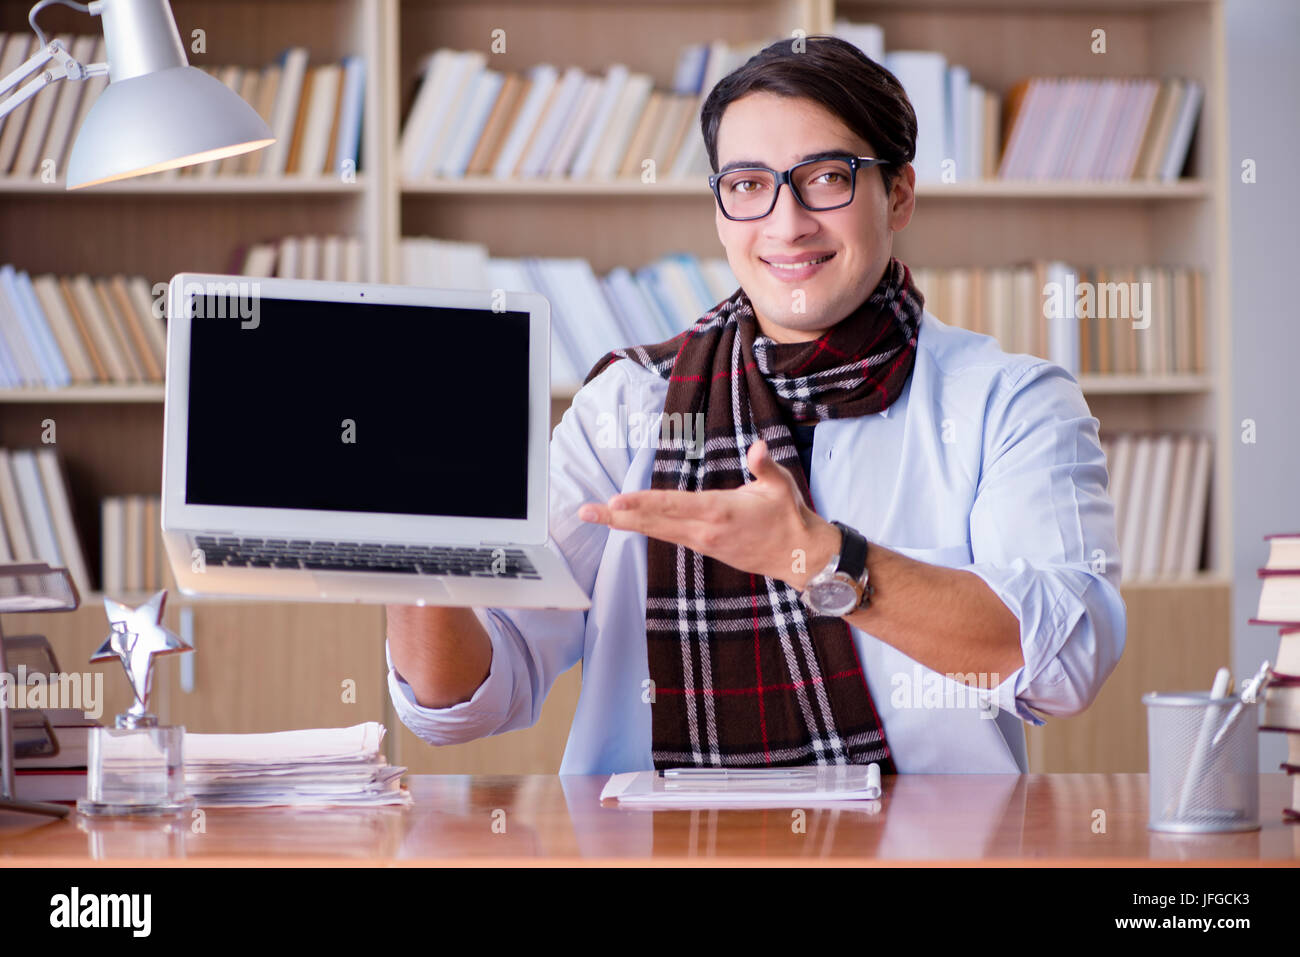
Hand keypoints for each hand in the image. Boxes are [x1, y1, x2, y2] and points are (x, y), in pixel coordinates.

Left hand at [577, 439, 840, 588]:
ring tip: (594, 514)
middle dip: (617, 516)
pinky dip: (642, 527)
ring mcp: (701, 541)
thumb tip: (757, 447)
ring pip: (655, 531)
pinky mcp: (702, 546)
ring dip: (623, 523)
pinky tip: (624, 521)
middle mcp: (704, 530)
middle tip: (585, 511)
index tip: (617, 500)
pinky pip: (665, 535)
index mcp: (719, 511)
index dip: (643, 502)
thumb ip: (765, 466)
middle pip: (653, 522)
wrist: (798, 557)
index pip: (674, 504)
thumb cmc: (789, 516)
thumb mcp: (781, 487)